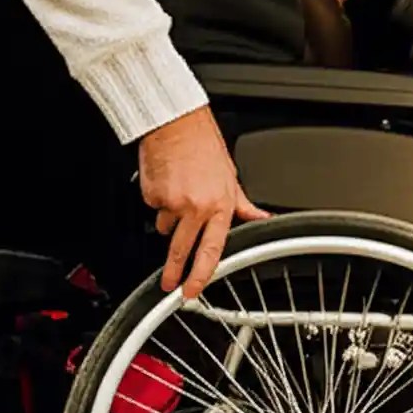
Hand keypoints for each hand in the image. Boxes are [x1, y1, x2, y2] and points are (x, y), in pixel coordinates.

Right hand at [138, 106, 269, 298]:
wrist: (175, 124)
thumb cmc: (203, 146)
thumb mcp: (230, 177)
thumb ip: (242, 205)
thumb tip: (260, 217)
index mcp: (219, 204)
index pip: (212, 248)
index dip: (201, 273)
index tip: (192, 289)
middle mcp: (196, 206)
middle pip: (182, 249)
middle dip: (174, 271)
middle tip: (169, 284)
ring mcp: (172, 201)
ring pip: (166, 226)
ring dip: (170, 219)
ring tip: (177, 194)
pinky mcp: (152, 194)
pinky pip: (153, 207)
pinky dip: (158, 200)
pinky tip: (167, 183)